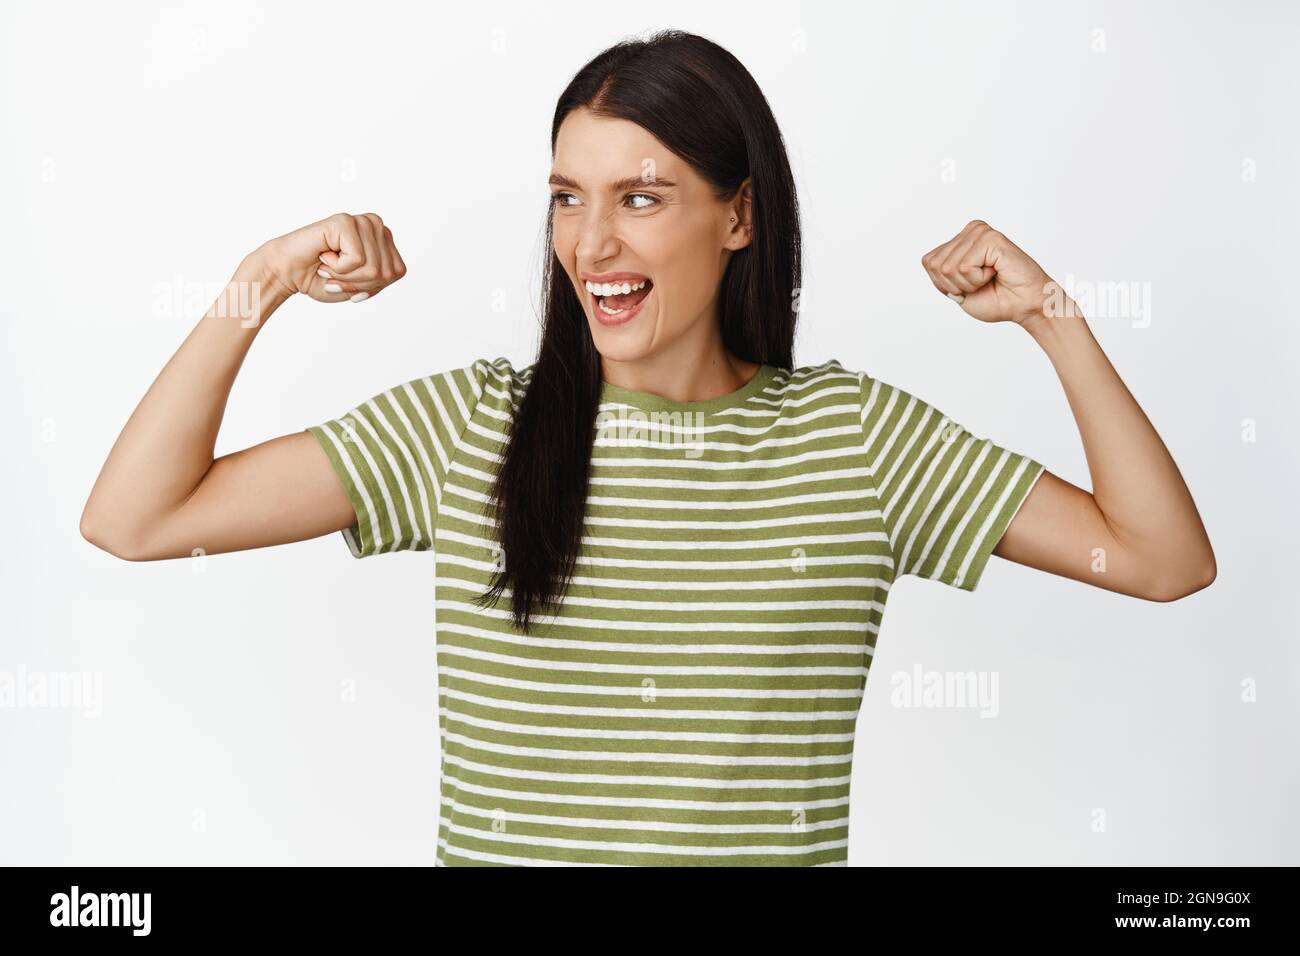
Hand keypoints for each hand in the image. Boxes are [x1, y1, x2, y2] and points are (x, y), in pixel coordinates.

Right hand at [253, 212, 407, 302]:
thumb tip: (380, 271)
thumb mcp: (360, 288)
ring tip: (330, 265)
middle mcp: (376, 225)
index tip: (349, 280)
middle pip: (386, 272)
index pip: (397, 272)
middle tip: (336, 274)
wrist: (288, 272)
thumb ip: (379, 281)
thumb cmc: (322, 279)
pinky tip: (325, 256)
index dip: (372, 286)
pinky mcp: (345, 221)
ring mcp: (361, 221)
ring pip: (374, 269)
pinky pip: (356, 260)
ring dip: (347, 277)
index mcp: (384, 239)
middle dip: (359, 283)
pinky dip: (338, 268)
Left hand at [920, 220, 1054, 326]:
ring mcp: (980, 232)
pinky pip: (964, 267)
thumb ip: (940, 273)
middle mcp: (970, 231)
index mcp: (961, 240)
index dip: (945, 284)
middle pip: (935, 265)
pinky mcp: (991, 238)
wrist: (1024, 306)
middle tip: (982, 283)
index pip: (929, 263)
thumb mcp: (956, 289)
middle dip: (955, 285)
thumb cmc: (997, 299)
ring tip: (990, 277)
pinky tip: (996, 272)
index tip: (970, 286)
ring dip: (968, 283)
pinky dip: (978, 280)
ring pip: (948, 268)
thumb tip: (929, 261)